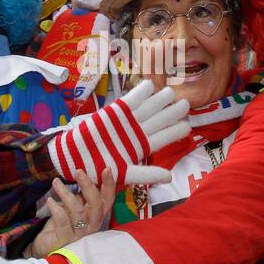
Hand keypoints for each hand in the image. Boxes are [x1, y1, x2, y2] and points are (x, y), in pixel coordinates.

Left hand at [27, 169, 115, 257]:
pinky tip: (50, 201)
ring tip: (56, 182)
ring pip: (78, 211)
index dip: (109, 185)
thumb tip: (83, 175)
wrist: (45, 247)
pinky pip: (62, 221)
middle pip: (96, 205)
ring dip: (66, 194)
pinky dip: (56, 208)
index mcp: (95, 216)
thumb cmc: (62, 225)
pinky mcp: (64, 241)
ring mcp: (79, 235)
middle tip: (78, 171)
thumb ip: (80, 196)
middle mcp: (91, 226)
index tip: (106, 168)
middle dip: (88, 186)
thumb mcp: (73, 208)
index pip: (108, 200)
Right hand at [46, 81, 187, 186]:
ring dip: (161, 99)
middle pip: (160, 119)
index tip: (187, 125)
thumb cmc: (99, 167)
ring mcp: (128, 120)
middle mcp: (138, 131)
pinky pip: (132, 99)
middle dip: (174, 111)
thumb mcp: (125, 173)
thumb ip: (147, 174)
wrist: (75, 157)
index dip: (177, 130)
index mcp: (143, 146)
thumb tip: (169, 177)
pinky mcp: (116, 111)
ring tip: (171, 92)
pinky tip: (151, 85)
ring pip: (149, 107)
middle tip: (185, 104)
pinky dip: (141, 92)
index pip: (165, 136)